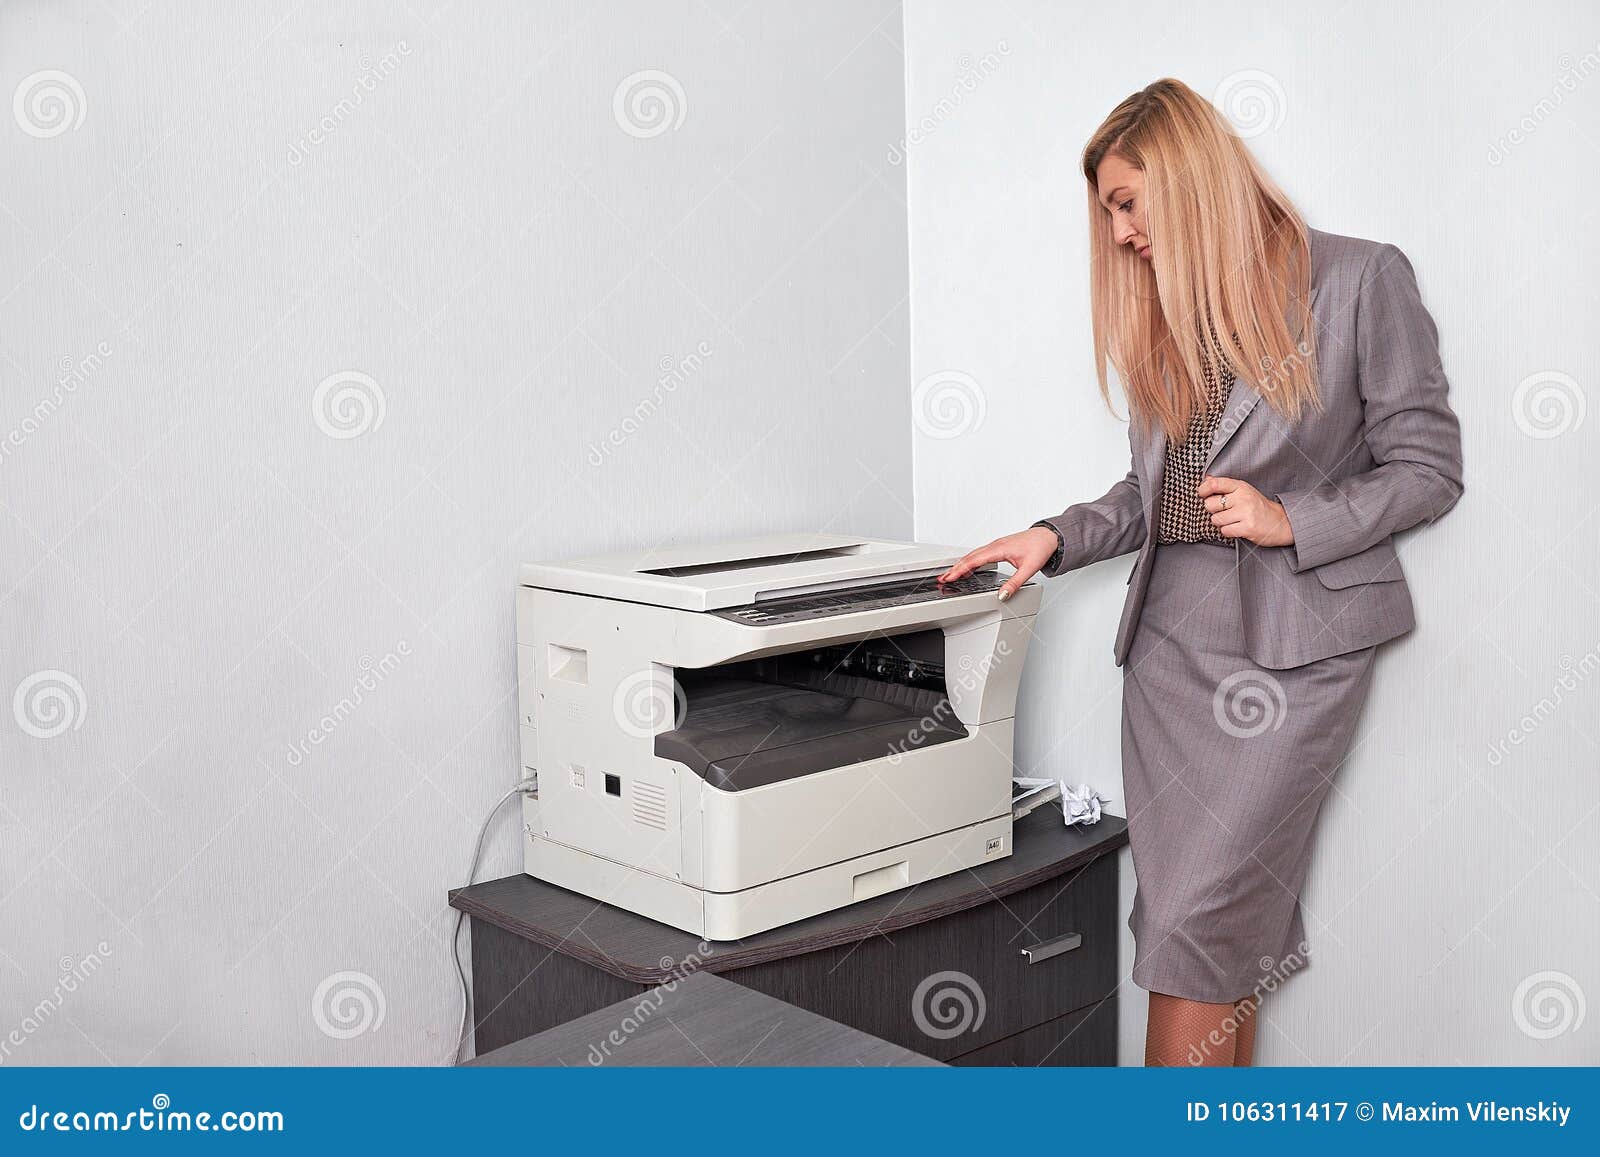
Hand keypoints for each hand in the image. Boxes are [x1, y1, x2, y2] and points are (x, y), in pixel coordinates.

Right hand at [936, 527, 1059, 600]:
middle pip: (969, 557)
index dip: (959, 570)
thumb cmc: (1040, 547)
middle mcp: (995, 545)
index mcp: (999, 549)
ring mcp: (996, 545)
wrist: (1048, 536)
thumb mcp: (1028, 568)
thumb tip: (1003, 595)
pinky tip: (967, 566)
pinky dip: (969, 560)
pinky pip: (979, 553)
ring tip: (950, 574)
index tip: (949, 577)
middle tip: (943, 578)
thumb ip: (1014, 584)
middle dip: (955, 568)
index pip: (974, 561)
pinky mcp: (998, 546)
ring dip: (961, 564)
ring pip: (973, 554)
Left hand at [1196, 475, 1293, 546]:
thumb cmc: (1258, 507)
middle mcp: (1243, 497)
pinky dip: (1228, 531)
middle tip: (1225, 511)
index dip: (1203, 490)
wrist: (1280, 522)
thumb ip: (1224, 486)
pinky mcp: (1247, 527)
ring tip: (1233, 520)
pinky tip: (1237, 528)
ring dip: (1221, 523)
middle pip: (1210, 504)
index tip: (1202, 495)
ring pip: (1216, 519)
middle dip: (1213, 510)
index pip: (1214, 484)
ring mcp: (1245, 512)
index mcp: (1240, 486)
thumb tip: (1206, 478)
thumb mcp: (1243, 491)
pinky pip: (1224, 531)